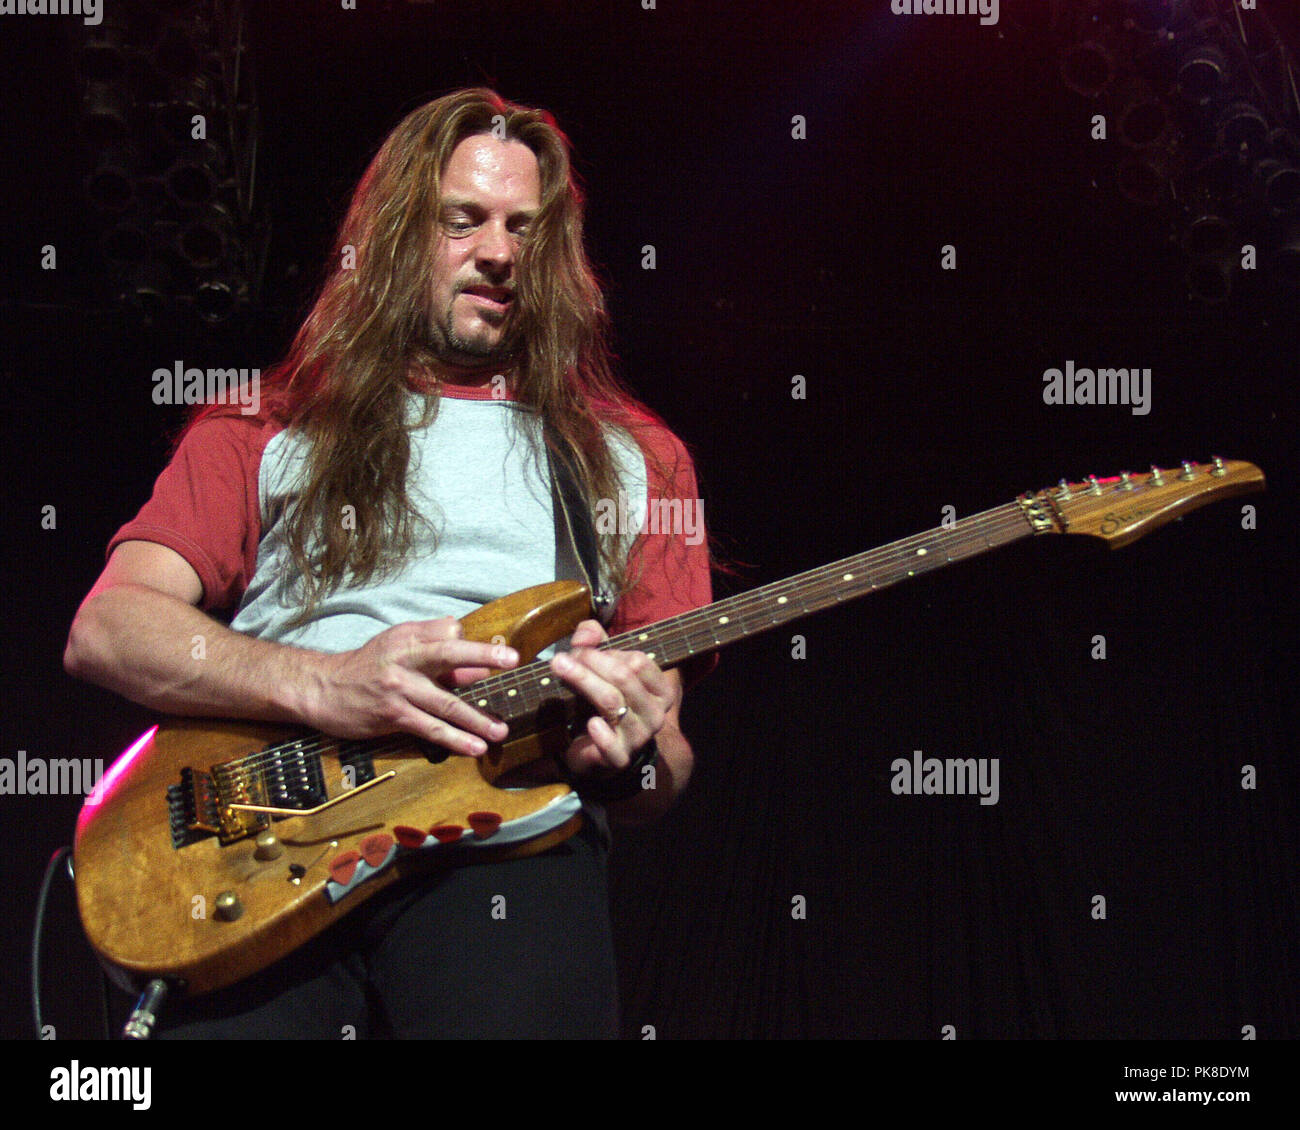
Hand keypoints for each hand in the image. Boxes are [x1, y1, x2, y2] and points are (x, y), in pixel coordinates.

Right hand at [305, 617, 516, 754]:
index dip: (475, 644)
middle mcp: (404, 660)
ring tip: (500, 730)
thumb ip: (435, 649)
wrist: (323, 688)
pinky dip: (454, 740)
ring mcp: (398, 690)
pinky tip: (473, 747)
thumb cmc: (368, 666)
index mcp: (408, 639)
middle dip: (483, 658)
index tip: (505, 653)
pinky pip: (429, 729)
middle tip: (512, 663)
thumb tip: (473, 656)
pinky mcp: (392, 716)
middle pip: (448, 656)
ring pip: (444, 703)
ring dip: (476, 718)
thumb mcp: (398, 646)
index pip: (448, 634)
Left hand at [549, 619, 678, 776]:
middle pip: (624, 678)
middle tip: (560, 659)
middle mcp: (655, 713)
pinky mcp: (620, 758)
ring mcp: (640, 736)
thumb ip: (594, 639)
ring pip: (612, 703)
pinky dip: (601, 734)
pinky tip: (590, 723)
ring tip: (560, 670)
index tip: (583, 652)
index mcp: (659, 690)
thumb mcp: (601, 663)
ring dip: (583, 682)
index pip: (638, 661)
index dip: (608, 653)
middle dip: (590, 663)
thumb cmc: (604, 699)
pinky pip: (613, 746)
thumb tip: (584, 635)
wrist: (601, 749)